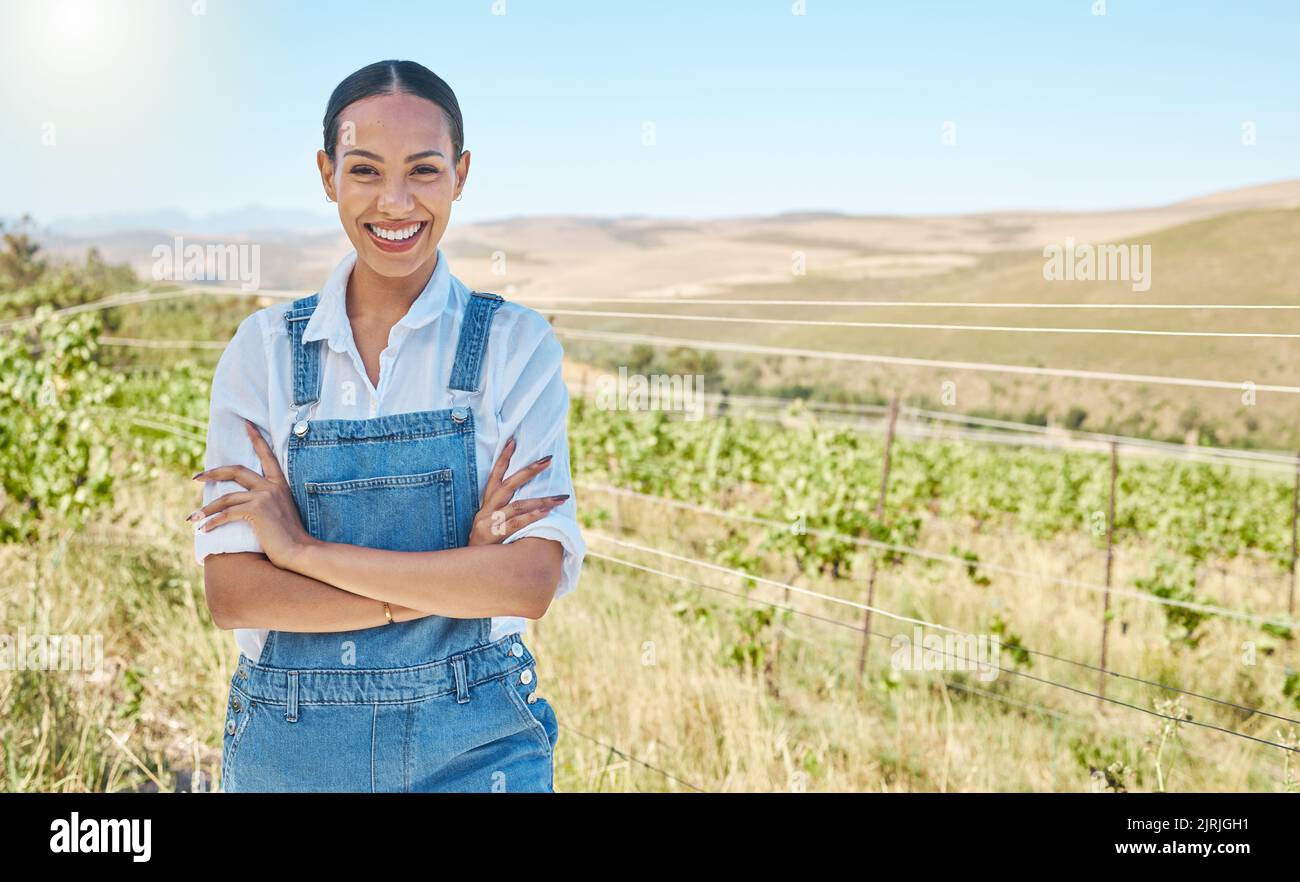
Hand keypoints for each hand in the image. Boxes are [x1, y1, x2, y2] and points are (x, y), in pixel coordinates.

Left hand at [189, 419, 315, 570]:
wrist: (300, 551)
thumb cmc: (290, 539)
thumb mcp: (280, 514)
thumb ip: (266, 504)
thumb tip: (241, 505)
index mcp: (280, 485)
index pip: (267, 456)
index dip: (256, 439)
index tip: (246, 424)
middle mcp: (271, 487)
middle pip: (237, 470)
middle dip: (214, 472)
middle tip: (197, 477)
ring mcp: (264, 497)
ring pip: (226, 497)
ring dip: (206, 509)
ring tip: (193, 518)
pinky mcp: (256, 511)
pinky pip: (226, 514)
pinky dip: (212, 522)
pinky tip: (203, 530)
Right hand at [468, 436, 569, 545]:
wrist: (465, 569)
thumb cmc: (484, 547)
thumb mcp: (489, 526)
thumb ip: (503, 513)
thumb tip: (528, 502)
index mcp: (485, 505)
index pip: (494, 476)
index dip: (503, 459)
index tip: (514, 441)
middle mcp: (486, 510)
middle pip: (509, 484)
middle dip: (529, 470)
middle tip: (548, 459)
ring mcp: (489, 522)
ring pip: (517, 505)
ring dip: (541, 499)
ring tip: (560, 497)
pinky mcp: (493, 535)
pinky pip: (516, 523)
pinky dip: (532, 516)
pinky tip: (547, 512)